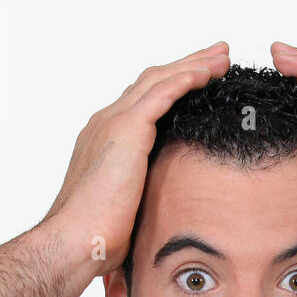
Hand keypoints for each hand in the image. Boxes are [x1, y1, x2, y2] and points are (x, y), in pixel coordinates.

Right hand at [40, 42, 231, 276]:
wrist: (75, 239)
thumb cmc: (96, 235)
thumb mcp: (127, 207)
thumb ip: (143, 194)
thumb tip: (164, 206)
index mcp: (106, 140)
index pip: (143, 102)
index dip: (172, 87)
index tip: (199, 81)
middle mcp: (107, 123)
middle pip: (152, 82)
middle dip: (187, 66)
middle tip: (217, 57)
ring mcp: (114, 123)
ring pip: (159, 80)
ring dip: (193, 65)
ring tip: (221, 58)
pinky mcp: (126, 129)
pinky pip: (161, 93)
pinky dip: (185, 79)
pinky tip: (206, 73)